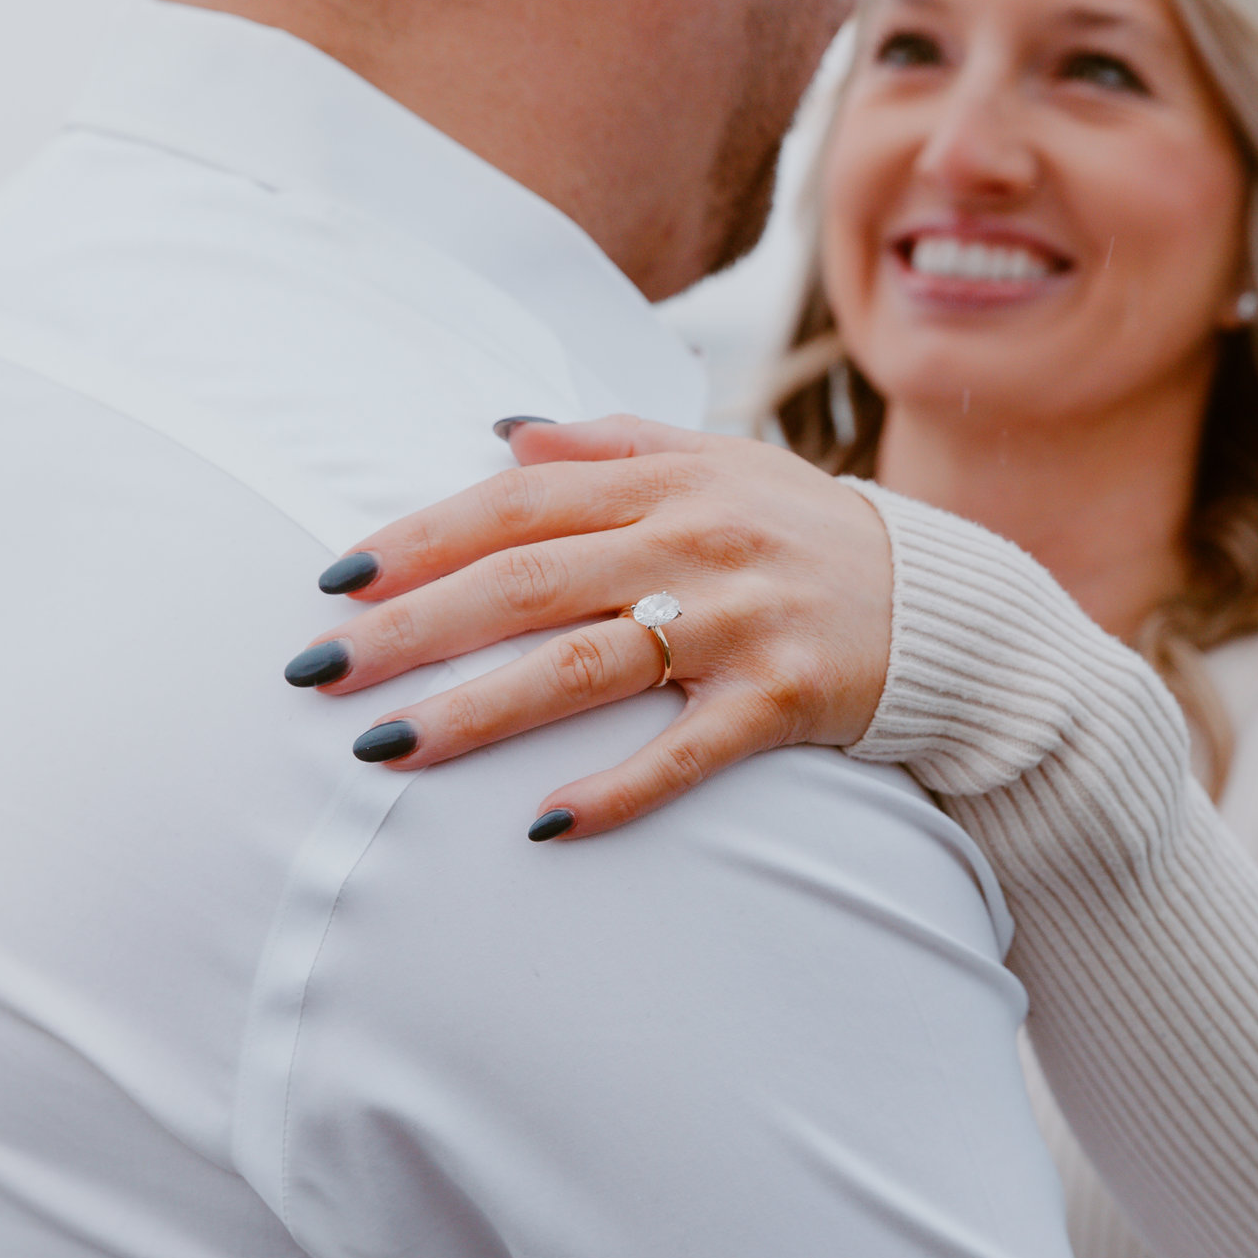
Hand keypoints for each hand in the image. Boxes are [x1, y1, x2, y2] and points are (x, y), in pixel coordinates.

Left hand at [288, 417, 891, 837]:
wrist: (942, 601)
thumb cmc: (801, 527)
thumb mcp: (717, 458)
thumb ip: (609, 441)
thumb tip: (500, 433)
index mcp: (665, 479)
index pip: (516, 501)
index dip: (419, 538)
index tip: (334, 582)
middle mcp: (692, 541)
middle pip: (527, 582)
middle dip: (411, 627)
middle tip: (315, 673)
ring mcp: (738, 622)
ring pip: (585, 666)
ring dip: (478, 710)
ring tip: (384, 750)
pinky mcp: (782, 699)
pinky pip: (687, 752)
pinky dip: (616, 789)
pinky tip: (541, 824)